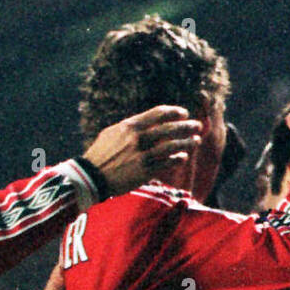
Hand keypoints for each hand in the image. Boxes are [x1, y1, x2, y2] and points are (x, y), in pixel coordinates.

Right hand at [83, 105, 202, 194]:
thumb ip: (130, 128)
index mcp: (129, 126)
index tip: (183, 113)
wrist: (91, 177)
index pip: (158, 114)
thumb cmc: (100, 154)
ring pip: (171, 146)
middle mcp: (137, 139)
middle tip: (197, 126)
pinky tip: (183, 157)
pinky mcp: (144, 172)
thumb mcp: (112, 133)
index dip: (174, 112)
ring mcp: (141, 156)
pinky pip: (166, 163)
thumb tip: (145, 123)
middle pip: (169, 129)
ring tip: (196, 141)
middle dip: (186, 126)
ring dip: (186, 143)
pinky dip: (177, 159)